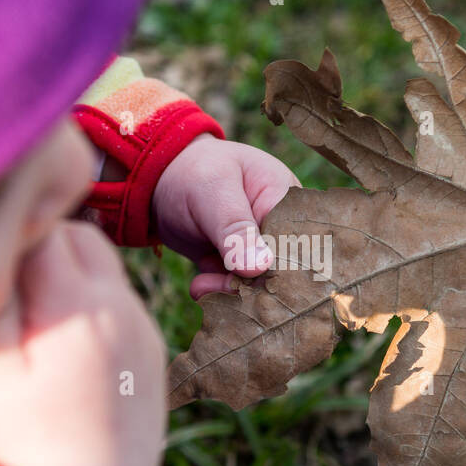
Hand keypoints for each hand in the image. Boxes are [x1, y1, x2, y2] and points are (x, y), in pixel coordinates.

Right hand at [0, 223, 165, 465]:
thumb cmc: (27, 438)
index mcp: (77, 306)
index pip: (44, 227)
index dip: (11, 237)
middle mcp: (121, 307)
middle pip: (79, 235)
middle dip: (42, 246)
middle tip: (11, 292)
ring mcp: (142, 325)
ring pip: (103, 264)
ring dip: (69, 274)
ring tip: (39, 320)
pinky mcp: (151, 346)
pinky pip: (119, 298)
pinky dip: (92, 303)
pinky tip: (67, 344)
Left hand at [152, 134, 300, 299]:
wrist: (166, 181)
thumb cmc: (195, 172)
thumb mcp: (212, 190)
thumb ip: (235, 228)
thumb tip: (260, 268)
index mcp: (292, 204)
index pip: (299, 248)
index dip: (279, 272)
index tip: (246, 280)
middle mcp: (286, 232)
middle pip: (284, 275)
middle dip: (249, 289)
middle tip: (209, 285)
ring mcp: (266, 253)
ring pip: (261, 289)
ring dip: (230, 294)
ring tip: (200, 285)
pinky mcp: (246, 269)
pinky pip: (242, 292)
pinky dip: (220, 294)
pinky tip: (200, 286)